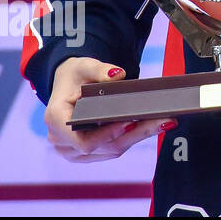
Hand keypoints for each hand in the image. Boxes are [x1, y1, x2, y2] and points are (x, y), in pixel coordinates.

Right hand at [46, 57, 175, 162]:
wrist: (69, 84)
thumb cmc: (75, 75)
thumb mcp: (84, 66)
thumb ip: (99, 70)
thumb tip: (118, 75)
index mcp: (56, 120)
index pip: (82, 139)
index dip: (107, 134)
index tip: (130, 122)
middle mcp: (61, 141)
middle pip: (103, 146)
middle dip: (135, 134)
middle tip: (163, 121)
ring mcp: (73, 150)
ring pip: (111, 149)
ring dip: (139, 137)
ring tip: (164, 122)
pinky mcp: (87, 153)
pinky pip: (113, 148)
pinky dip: (134, 137)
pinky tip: (153, 126)